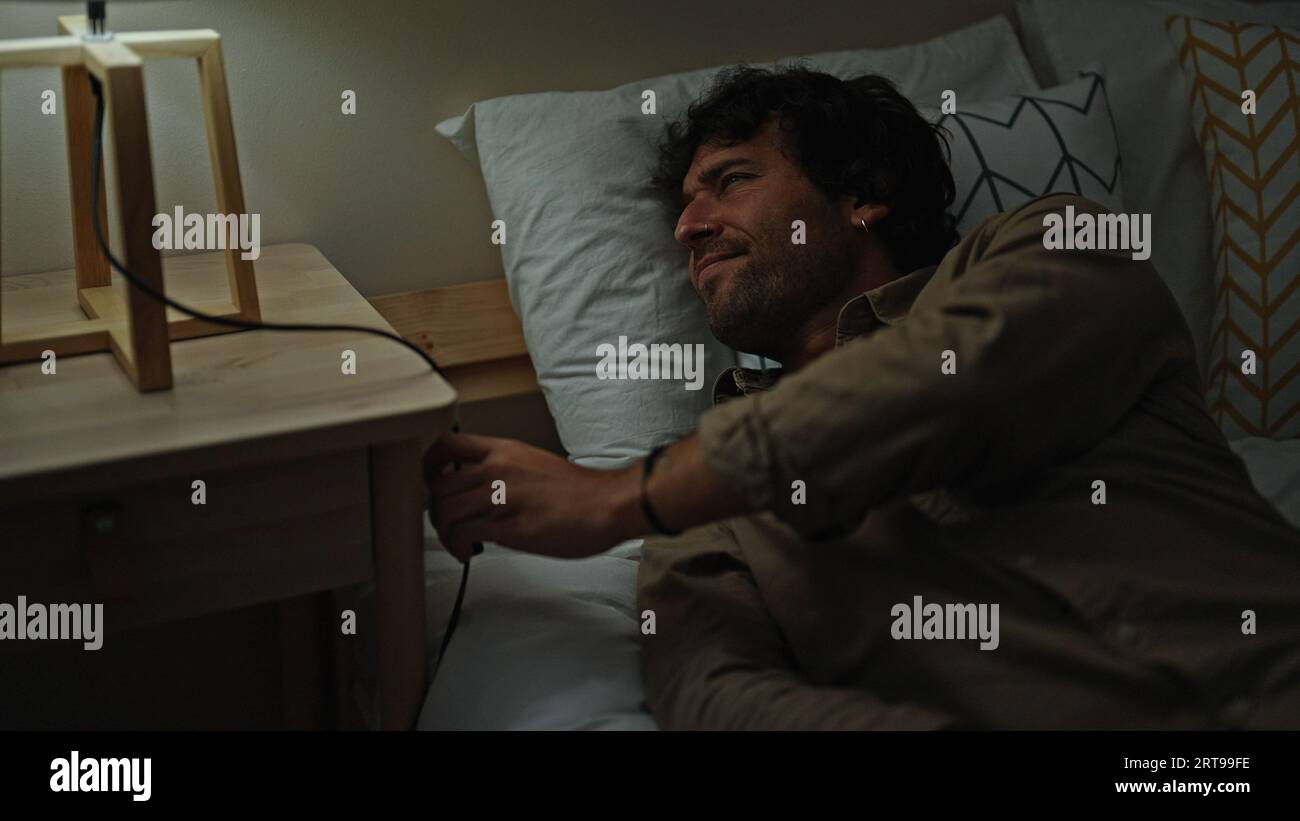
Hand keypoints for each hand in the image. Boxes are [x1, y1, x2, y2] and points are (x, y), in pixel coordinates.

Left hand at [422, 432, 644, 560]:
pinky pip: (462, 533)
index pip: (446, 444)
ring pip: (445, 512)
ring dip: (445, 533)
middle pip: (438, 486)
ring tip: (460, 543)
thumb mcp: (534, 465)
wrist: (607, 504)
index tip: (430, 482)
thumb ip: (504, 472)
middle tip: (449, 524)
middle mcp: (497, 469)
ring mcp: (501, 496)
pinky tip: (469, 552)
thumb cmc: (578, 492)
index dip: (428, 465)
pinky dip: (457, 546)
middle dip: (436, 511)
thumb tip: (480, 491)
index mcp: (503, 451)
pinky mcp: (507, 525)